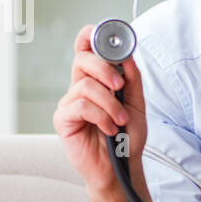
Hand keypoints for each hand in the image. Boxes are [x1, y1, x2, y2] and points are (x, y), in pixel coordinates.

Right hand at [53, 24, 147, 194]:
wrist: (122, 167)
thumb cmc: (127, 137)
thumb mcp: (137, 104)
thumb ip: (132, 79)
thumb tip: (127, 55)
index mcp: (96, 79)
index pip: (86, 48)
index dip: (92, 35)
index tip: (109, 34)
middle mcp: (80, 87)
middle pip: (82, 58)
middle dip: (105, 68)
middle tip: (121, 86)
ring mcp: (69, 103)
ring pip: (86, 85)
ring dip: (110, 103)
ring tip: (120, 121)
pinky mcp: (63, 120)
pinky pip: (81, 107)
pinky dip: (101, 117)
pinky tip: (110, 129)